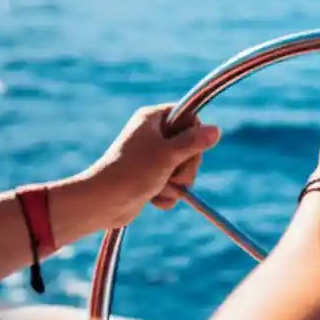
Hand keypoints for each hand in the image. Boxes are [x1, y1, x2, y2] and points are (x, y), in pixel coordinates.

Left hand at [75, 104, 220, 230]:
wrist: (102, 203)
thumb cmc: (132, 172)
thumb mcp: (167, 154)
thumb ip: (194, 142)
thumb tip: (217, 130)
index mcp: (153, 119)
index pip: (189, 116)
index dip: (195, 133)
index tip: (190, 147)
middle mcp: (153, 135)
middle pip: (191, 146)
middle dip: (187, 166)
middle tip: (174, 174)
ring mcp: (152, 158)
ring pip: (184, 168)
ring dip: (177, 183)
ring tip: (160, 187)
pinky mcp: (151, 179)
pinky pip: (173, 185)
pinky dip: (167, 194)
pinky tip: (154, 199)